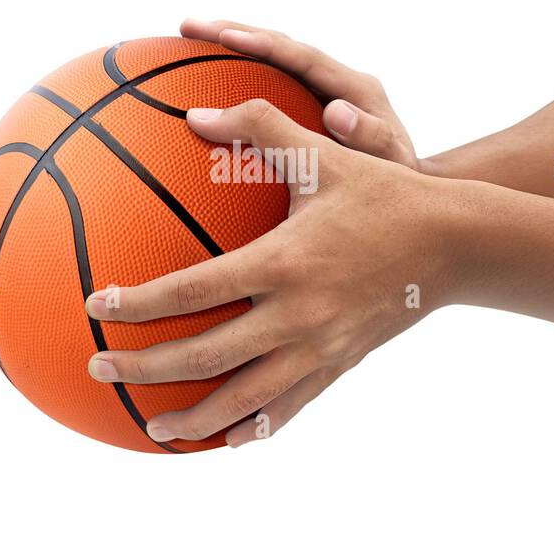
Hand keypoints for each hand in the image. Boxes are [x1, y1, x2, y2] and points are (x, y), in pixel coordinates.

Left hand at [86, 99, 461, 446]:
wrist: (456, 245)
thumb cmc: (385, 193)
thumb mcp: (324, 156)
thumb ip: (259, 128)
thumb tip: (195, 114)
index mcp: (284, 262)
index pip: (194, 290)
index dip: (140, 302)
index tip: (96, 304)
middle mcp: (297, 315)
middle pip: (205, 356)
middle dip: (146, 367)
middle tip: (99, 367)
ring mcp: (319, 348)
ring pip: (244, 399)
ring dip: (194, 419)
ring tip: (152, 428)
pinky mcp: (339, 365)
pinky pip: (289, 408)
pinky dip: (254, 428)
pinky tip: (226, 440)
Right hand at [181, 18, 422, 169]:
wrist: (409, 192)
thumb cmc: (399, 182)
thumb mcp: (390, 163)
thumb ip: (371, 138)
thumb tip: (338, 112)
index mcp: (354, 88)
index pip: (301, 56)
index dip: (263, 44)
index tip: (225, 36)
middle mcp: (335, 83)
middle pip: (278, 48)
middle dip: (233, 33)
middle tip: (187, 27)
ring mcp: (320, 95)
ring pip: (269, 65)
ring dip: (229, 52)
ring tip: (185, 42)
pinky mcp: (307, 112)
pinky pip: (267, 94)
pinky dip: (236, 86)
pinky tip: (199, 96)